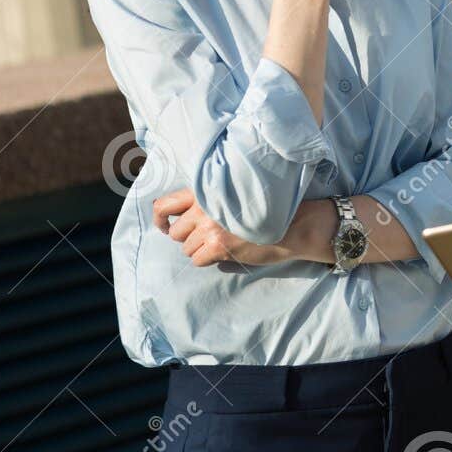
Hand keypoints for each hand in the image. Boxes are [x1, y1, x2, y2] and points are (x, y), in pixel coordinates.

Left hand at [153, 188, 296, 267]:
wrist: (291, 224)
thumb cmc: (262, 209)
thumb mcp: (231, 196)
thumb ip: (207, 201)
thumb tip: (183, 218)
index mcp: (205, 191)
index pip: (164, 204)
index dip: (160, 218)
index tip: (165, 227)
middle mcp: (204, 207)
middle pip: (176, 231)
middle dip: (187, 237)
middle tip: (204, 238)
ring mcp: (210, 227)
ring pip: (187, 248)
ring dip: (200, 250)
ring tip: (221, 244)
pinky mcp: (219, 246)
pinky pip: (198, 260)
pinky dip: (208, 260)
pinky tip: (224, 253)